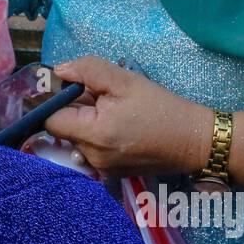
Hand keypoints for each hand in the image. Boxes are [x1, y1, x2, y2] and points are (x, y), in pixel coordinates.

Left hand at [42, 56, 212, 179]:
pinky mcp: (111, 173)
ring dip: (85, 122)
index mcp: (93, 134)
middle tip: (101, 96)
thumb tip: (58, 71)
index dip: (54, 100)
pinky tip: (119, 126)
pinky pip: (91, 150)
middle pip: (63, 129)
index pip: (50, 119)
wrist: (194, 141)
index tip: (72, 87)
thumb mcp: (125, 80)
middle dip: (74, 109)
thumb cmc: (161, 107)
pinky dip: (97, 136)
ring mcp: (101, 169)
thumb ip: (88, 70)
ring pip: (76, 139)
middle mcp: (92, 157)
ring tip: (113, 111)